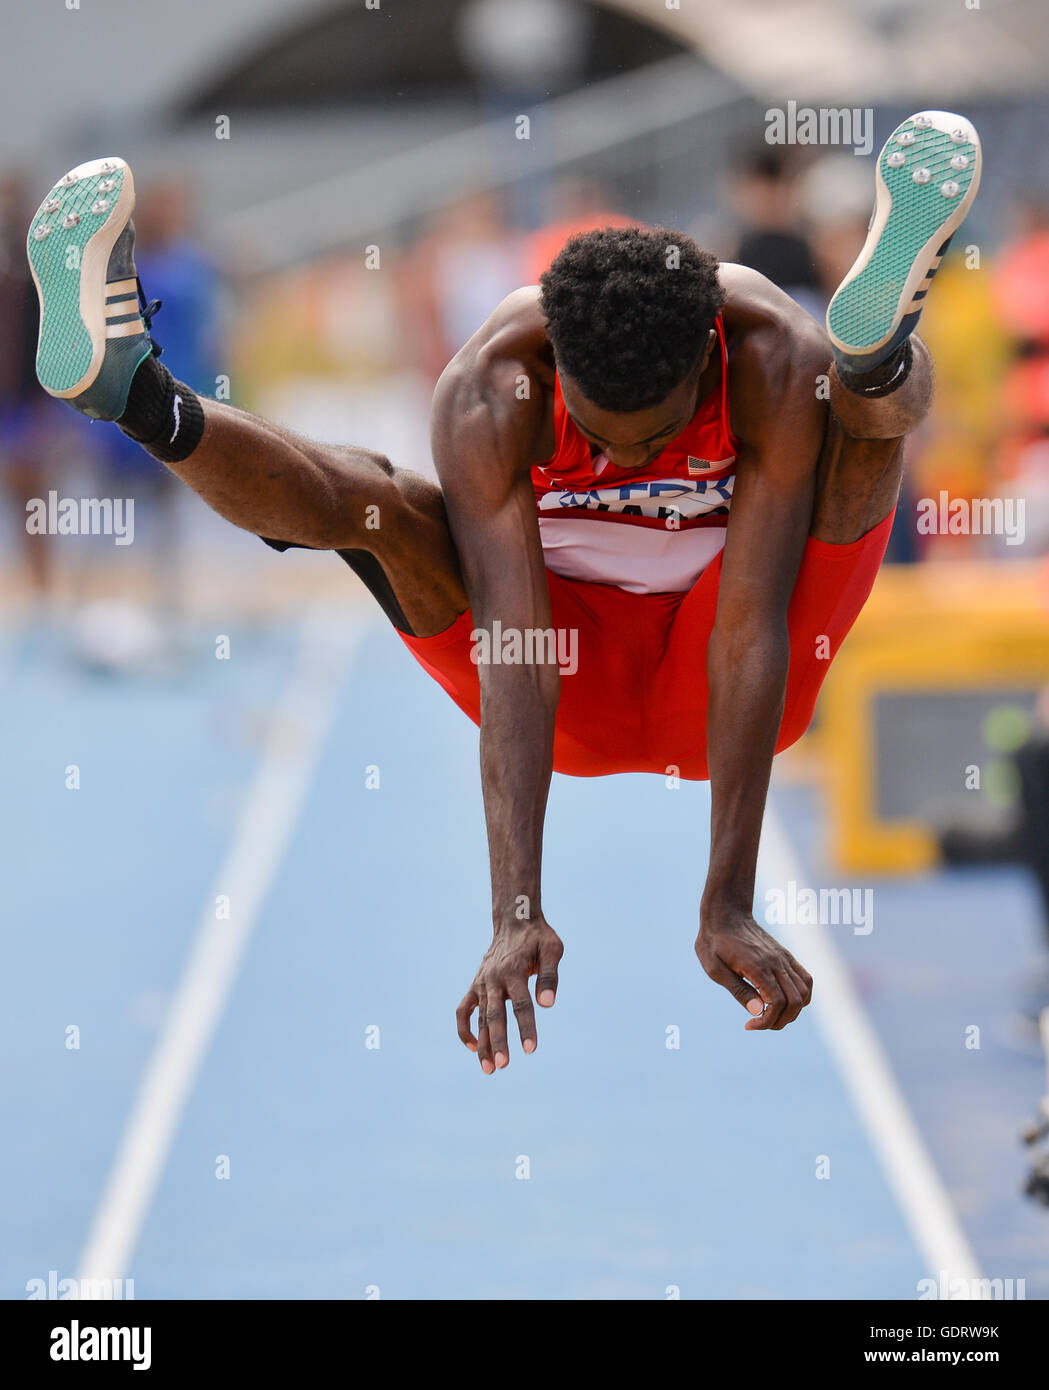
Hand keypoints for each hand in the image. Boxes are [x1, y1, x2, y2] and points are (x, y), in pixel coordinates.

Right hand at [456, 917, 563, 1072]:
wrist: (514, 920)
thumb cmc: (537, 937)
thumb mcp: (552, 948)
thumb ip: (549, 975)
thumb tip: (548, 1003)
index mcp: (513, 971)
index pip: (521, 1004)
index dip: (526, 1028)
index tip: (531, 1050)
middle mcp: (494, 979)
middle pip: (495, 1015)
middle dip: (498, 1042)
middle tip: (502, 1066)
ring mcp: (482, 983)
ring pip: (479, 1018)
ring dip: (483, 1043)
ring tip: (489, 1069)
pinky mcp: (475, 986)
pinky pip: (463, 1010)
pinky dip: (464, 1029)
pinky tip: (474, 1047)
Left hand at [696, 902, 811, 1030]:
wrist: (726, 914)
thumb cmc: (715, 942)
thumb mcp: (715, 969)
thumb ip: (738, 990)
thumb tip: (758, 1011)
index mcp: (758, 967)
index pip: (776, 1003)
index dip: (766, 1021)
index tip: (749, 1024)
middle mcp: (776, 963)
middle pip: (795, 1002)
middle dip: (780, 1021)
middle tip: (760, 1023)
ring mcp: (784, 959)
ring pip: (804, 993)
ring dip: (792, 1011)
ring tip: (772, 1014)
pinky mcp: (786, 956)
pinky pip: (806, 979)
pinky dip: (801, 996)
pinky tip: (784, 1001)